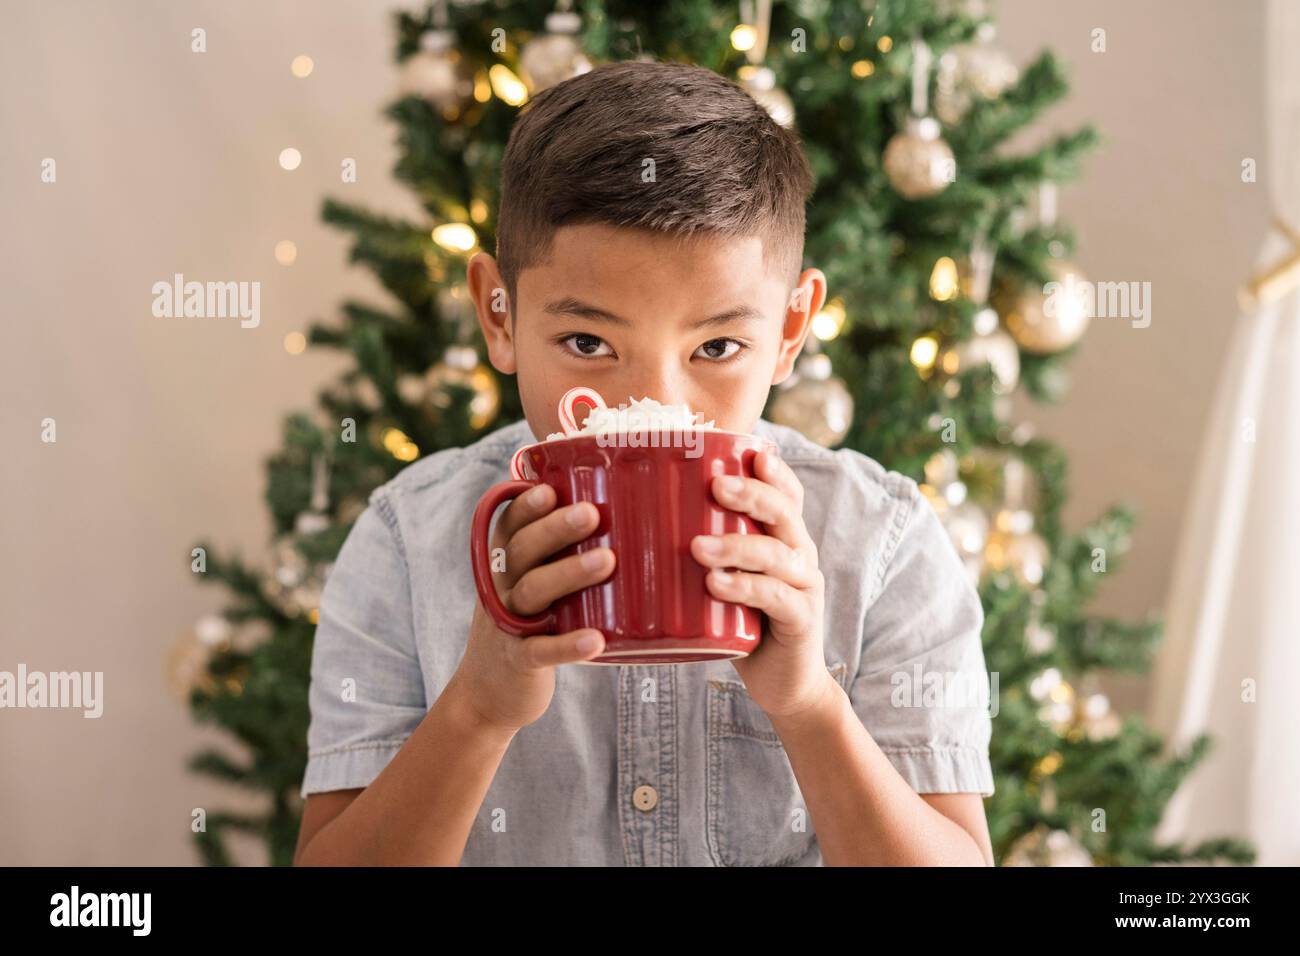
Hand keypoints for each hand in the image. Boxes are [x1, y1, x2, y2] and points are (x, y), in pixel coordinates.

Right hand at [454, 483, 614, 733]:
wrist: (487, 693)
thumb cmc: (528, 624)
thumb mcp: (530, 585)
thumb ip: (557, 554)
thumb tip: (620, 512)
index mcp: (504, 562)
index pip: (510, 525)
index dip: (527, 506)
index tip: (551, 489)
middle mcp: (500, 587)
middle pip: (523, 550)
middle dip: (556, 529)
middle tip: (592, 514)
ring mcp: (507, 624)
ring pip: (533, 591)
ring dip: (569, 573)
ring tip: (607, 561)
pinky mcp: (519, 661)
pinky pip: (541, 650)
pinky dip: (568, 645)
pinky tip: (597, 640)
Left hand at [689, 449, 832, 718]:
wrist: (783, 683)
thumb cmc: (743, 623)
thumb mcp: (725, 578)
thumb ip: (702, 549)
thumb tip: (636, 518)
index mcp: (783, 537)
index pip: (786, 493)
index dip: (774, 471)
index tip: (752, 452)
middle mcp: (799, 554)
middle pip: (784, 512)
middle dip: (751, 494)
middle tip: (715, 486)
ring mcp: (803, 586)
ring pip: (777, 553)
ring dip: (737, 545)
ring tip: (698, 547)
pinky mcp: (800, 620)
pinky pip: (775, 597)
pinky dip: (746, 588)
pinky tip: (717, 585)